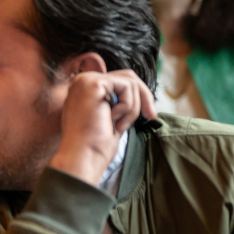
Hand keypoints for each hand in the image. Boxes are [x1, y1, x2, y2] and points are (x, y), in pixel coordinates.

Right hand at [48, 70, 156, 186]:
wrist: (83, 156)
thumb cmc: (95, 145)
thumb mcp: (111, 118)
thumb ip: (118, 103)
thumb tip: (140, 95)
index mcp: (84, 90)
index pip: (118, 82)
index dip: (137, 97)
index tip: (149, 115)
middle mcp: (82, 82)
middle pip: (126, 76)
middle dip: (144, 96)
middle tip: (151, 116)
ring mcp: (86, 81)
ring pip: (129, 81)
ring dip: (133, 107)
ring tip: (120, 124)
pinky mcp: (93, 83)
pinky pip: (126, 86)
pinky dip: (128, 106)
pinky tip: (113, 119)